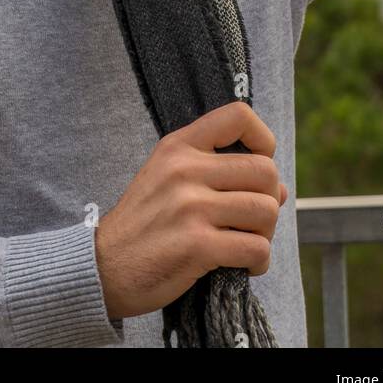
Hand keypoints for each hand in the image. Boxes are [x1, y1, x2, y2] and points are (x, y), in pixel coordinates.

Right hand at [94, 101, 287, 320]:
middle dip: (269, 200)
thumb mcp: (167, 177)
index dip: (263, 140)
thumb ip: (217, 173)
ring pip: (266, 210)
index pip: (238, 116)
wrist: (103, 267)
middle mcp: (185, 170)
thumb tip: (279, 189)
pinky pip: (256, 249)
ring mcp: (191, 207)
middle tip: (251, 221)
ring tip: (246, 243)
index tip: (258, 165)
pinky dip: (258, 262)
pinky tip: (242, 266)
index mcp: (178, 146)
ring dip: (265, 234)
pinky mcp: (197, 245)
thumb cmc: (142, 224)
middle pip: (265, 172)